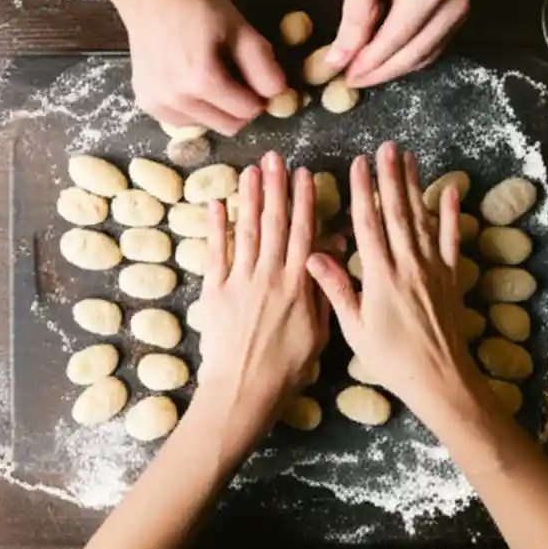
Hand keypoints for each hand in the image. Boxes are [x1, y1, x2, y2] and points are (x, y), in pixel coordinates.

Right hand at [118, 0, 285, 136]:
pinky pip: (182, 121)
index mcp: (202, 80)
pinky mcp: (146, 103)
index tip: (259, 81)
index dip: (260, 98)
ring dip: (217, 110)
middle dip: (240, 108)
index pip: (247, 111)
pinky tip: (190, 83)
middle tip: (238, 80)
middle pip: (228, 126)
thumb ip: (262, 63)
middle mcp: (177, 100)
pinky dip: (194, 109)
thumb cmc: (196, 5)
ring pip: (206, 126)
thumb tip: (279, 93)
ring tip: (211, 77)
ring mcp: (158, 104)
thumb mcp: (238, 27)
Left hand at [194, 152, 328, 444]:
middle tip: (275, 158)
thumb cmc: (287, 369)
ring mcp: (240, 281)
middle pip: (274, 223)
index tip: (303, 175)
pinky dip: (216, 227)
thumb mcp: (319, 332)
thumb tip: (333, 252)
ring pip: (247, 231)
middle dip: (275, 188)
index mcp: (298, 285)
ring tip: (251, 170)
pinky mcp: (215, 291)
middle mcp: (269, 276)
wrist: (243, 390)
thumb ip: (324, 289)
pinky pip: (216, 252)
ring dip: (249, 198)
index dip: (303, 201)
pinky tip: (217, 204)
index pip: (303, 233)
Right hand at [305, 142, 492, 435]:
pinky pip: (450, 239)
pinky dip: (451, 214)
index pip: (368, 225)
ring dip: (414, 186)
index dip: (361, 192)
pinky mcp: (450, 276)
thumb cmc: (390, 359)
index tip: (357, 164)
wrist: (439, 378)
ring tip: (408, 157)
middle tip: (385, 147)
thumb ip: (336, 288)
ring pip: (421, 218)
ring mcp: (432, 268)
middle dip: (389, 177)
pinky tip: (449, 191)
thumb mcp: (354, 328)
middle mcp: (407, 265)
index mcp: (379, 277)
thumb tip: (312, 255)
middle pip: (396, 212)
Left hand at [326, 0, 468, 87]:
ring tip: (361, 71)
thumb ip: (352, 20)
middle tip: (350, 80)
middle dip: (378, 71)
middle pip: (411, 55)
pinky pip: (426, 53)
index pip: (395, 40)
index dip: (368, 63)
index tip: (344, 76)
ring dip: (390, 70)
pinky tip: (380, 60)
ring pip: (420, 59)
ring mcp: (459, 14)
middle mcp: (453, 5)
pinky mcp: (456, 21)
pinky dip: (402, 61)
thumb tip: (338, 61)